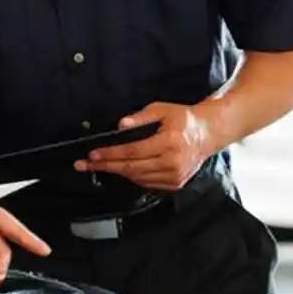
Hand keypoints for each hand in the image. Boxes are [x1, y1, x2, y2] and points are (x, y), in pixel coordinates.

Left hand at [77, 102, 216, 190]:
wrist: (209, 133)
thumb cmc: (183, 119)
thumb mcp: (161, 110)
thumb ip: (140, 117)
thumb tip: (120, 125)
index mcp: (169, 142)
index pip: (132, 151)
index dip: (111, 153)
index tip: (92, 153)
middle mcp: (172, 162)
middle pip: (131, 168)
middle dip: (105, 166)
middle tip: (83, 164)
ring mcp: (175, 176)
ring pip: (137, 178)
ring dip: (115, 172)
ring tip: (97, 166)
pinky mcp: (175, 184)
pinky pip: (146, 183)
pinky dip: (131, 177)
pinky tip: (118, 170)